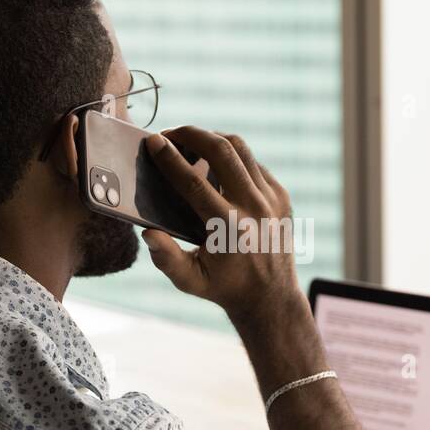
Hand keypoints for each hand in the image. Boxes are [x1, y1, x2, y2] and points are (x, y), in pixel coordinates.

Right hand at [141, 127, 302, 325]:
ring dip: (212, 138)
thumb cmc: (224, 287)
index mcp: (228, 228)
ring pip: (240, 149)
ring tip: (190, 141)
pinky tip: (214, 161)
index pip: (194, 182)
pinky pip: (253, 163)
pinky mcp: (281, 195)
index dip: (170, 159)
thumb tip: (148, 232)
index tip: (154, 142)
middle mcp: (254, 208)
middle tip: (170, 133)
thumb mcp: (189, 280)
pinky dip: (232, 156)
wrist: (271, 296)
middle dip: (192, 134)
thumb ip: (166, 258)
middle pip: (222, 151)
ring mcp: (272, 199)